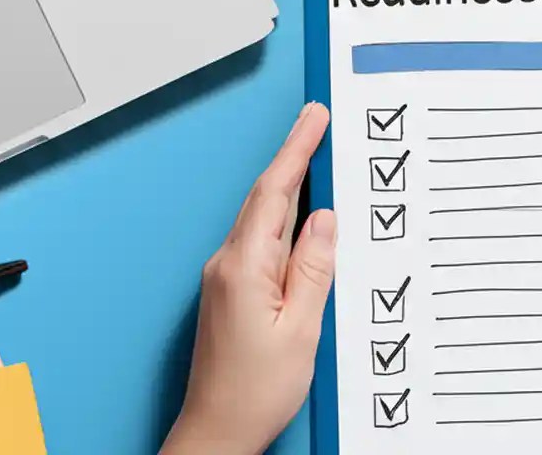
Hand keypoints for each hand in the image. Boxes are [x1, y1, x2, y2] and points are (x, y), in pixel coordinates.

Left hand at [162, 103, 335, 454]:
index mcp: (243, 268)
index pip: (273, 194)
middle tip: (318, 122)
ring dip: (291, 188)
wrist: (216, 432)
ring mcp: (226, 278)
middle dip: (294, 158)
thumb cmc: (255, 392)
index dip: (295, 151)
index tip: (314, 119)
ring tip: (318, 159)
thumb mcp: (301, 330)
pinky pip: (262, 243)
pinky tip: (304, 219)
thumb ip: (313, 270)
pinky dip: (285, 220)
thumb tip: (324, 220)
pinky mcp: (232, 292)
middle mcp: (227, 265)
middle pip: (266, 199)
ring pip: (264, 220)